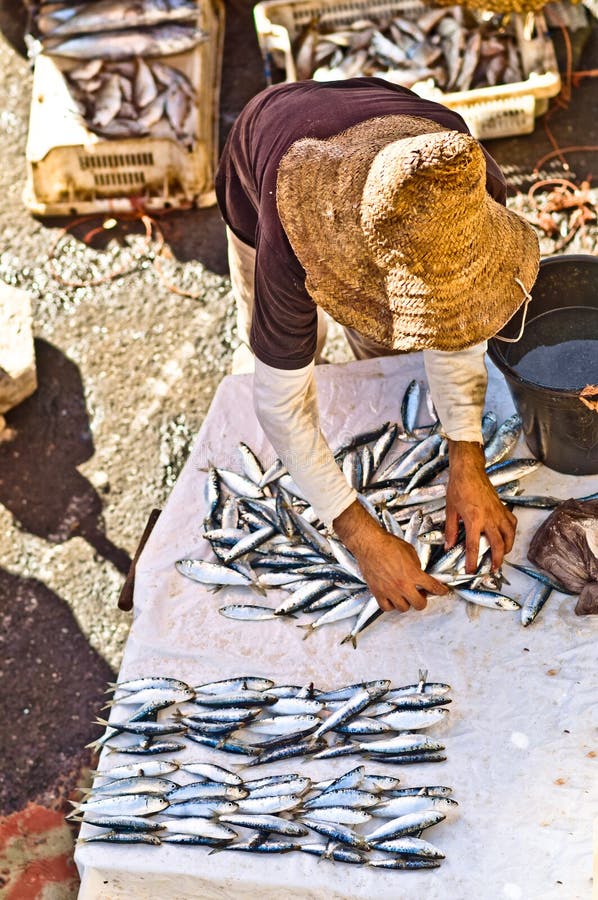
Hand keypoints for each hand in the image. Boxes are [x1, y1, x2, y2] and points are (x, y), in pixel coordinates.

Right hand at [333, 501, 448, 612]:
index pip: (433, 587)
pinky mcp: (377, 592)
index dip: (441, 590)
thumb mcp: (410, 551)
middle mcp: (403, 585)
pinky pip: (387, 608)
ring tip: (405, 595)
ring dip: (407, 603)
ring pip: (403, 608)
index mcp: (413, 574)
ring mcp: (389, 591)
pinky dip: (391, 605)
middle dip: (423, 600)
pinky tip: (392, 599)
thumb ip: (417, 565)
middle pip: (419, 604)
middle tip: (421, 593)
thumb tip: (419, 573)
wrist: (369, 544)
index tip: (442, 591)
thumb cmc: (387, 544)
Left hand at [445, 440, 516, 572]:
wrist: (469, 470)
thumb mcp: (450, 510)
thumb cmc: (458, 487)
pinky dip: (512, 533)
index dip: (473, 561)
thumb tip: (448, 546)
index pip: (474, 547)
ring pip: (509, 536)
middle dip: (496, 560)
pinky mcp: (503, 507)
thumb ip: (450, 530)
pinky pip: (512, 523)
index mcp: (474, 520)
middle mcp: (489, 518)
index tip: (471, 570)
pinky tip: (507, 537)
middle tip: (492, 569)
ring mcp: (498, 513)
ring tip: (501, 556)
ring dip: (507, 549)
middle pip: (498, 545)